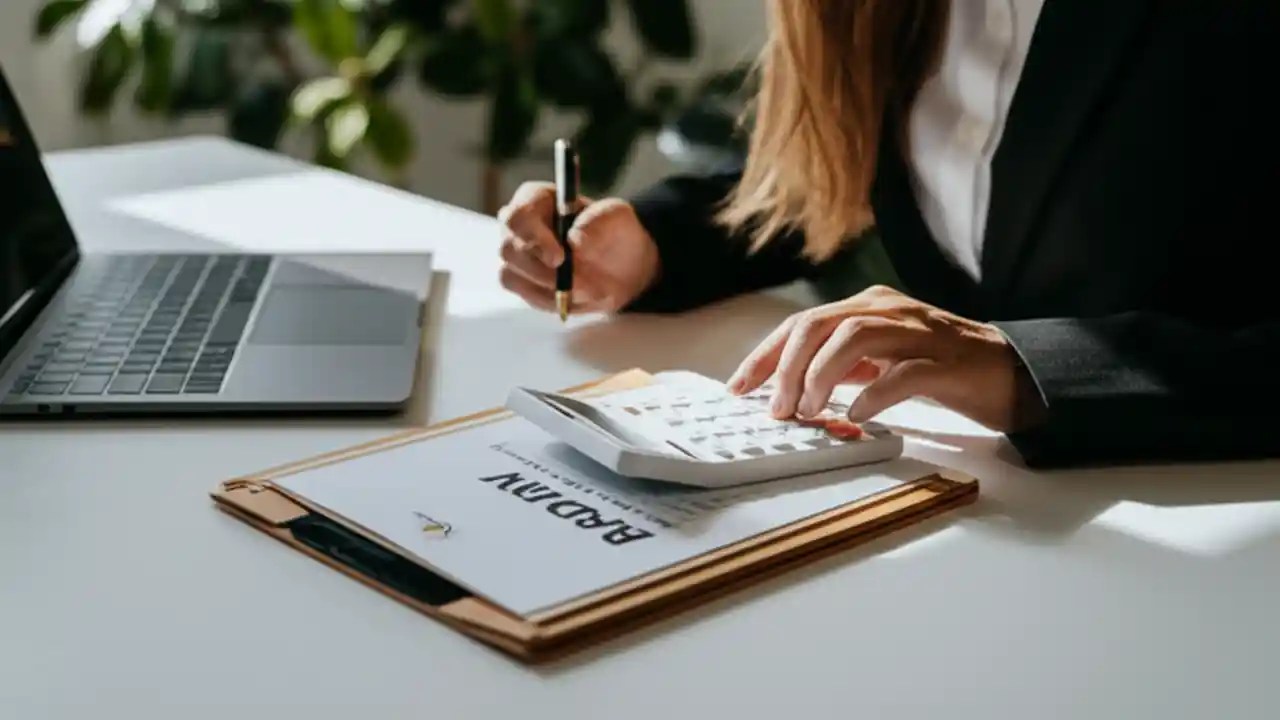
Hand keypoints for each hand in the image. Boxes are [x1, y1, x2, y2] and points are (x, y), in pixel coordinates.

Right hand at [497, 182, 660, 313]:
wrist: (622, 265)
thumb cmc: (614, 232)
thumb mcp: (617, 217)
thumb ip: (599, 221)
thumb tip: (575, 239)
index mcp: (535, 199)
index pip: (517, 217)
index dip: (533, 238)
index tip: (559, 257)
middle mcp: (517, 227)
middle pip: (507, 249)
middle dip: (539, 269)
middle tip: (571, 281)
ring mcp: (515, 256)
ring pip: (510, 274)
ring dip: (546, 287)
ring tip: (583, 288)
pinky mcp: (521, 282)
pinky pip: (525, 295)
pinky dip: (548, 299)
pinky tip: (572, 295)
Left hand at [727, 285, 1033, 431]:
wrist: (1015, 373)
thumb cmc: (943, 369)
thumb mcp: (882, 361)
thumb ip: (842, 366)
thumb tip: (791, 389)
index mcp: (870, 307)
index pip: (802, 323)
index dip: (765, 355)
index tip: (738, 387)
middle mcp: (891, 310)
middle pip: (821, 324)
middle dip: (787, 367)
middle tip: (776, 409)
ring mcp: (921, 332)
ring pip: (855, 338)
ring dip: (821, 376)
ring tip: (809, 411)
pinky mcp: (948, 361)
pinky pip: (904, 372)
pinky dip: (874, 393)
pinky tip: (856, 415)